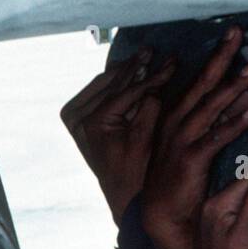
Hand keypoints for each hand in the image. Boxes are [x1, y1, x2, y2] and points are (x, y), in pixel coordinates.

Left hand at [61, 48, 177, 224]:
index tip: (173, 63)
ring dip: (126, 71)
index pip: (126, 90)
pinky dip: (117, 82)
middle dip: (136, 68)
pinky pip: (100, 92)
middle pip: (111, 83)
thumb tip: (156, 81)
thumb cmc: (137, 173)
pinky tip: (132, 70)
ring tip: (146, 56)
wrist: (124, 198)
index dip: (152, 76)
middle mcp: (77, 117)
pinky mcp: (78, 120)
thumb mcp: (146, 139)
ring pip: (104, 84)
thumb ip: (149, 107)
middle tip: (154, 51)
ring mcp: (75, 118)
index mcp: (91, 122)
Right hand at [140, 26, 247, 244]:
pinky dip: (234, 123)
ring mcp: (180, 139)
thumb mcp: (202, 140)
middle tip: (237, 33)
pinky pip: (215, 137)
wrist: (161, 213)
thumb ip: (222, 117)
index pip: (200, 79)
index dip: (216, 56)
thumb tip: (247, 94)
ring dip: (232, 86)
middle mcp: (176, 121)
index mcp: (177, 114)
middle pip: (202, 83)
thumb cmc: (181, 177)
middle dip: (220, 57)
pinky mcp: (189, 160)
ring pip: (209, 106)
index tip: (233, 34)